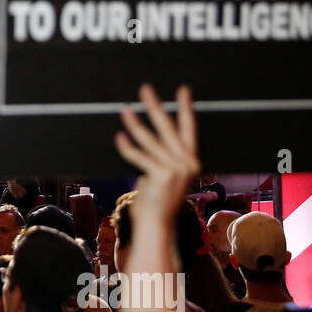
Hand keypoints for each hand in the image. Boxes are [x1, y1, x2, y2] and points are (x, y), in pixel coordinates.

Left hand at [114, 84, 200, 233]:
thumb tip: (147, 135)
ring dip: (135, 123)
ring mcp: (175, 169)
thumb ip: (164, 155)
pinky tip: (120, 137)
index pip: (189, 128)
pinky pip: (139, 155)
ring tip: (124, 110)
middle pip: (168, 127)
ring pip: (150, 140)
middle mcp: (187, 162)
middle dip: (155, 106)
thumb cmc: (158, 198)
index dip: (185, 108)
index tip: (183, 89)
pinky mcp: (161, 175)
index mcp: (191, 159)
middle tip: (145, 89)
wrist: (157, 222)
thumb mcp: (166, 173)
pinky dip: (128, 147)